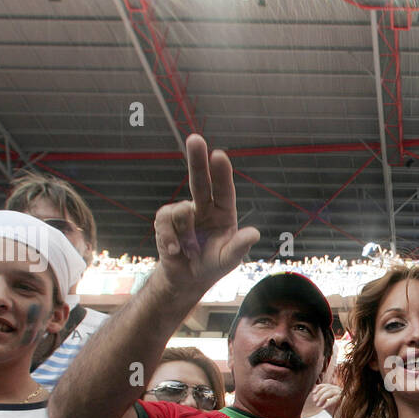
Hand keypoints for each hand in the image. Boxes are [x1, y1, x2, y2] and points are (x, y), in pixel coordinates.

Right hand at [152, 134, 260, 294]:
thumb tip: (254, 233)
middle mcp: (204, 206)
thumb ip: (239, 247)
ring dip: (186, 235)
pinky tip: (176, 251)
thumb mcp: (229, 259)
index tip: (218, 155)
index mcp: (224, 212)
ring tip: (190, 251)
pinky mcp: (165, 220)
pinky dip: (170, 239)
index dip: (221, 173)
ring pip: (181, 210)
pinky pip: (165, 222)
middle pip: (199, 180)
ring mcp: (184, 212)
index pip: (224, 189)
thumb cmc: (213, 265)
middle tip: (195, 139)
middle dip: (197, 159)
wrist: (187, 278)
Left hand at [310, 382, 341, 411]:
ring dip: (322, 398)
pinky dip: (328, 403)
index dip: (319, 387)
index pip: (326, 385)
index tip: (313, 392)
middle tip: (314, 400)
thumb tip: (313, 395)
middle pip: (327, 388)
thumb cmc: (332, 411)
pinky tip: (323, 407)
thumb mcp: (324, 403)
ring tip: (318, 405)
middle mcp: (339, 390)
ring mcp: (342, 393)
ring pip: (330, 391)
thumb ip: (319, 398)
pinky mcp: (345, 399)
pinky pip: (335, 399)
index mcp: (334, 389)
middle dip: (319, 393)